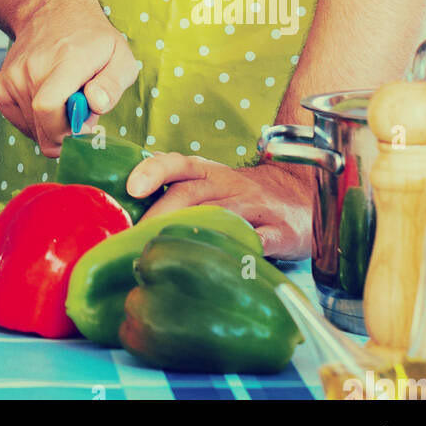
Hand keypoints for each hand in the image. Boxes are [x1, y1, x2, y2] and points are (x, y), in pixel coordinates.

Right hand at [0, 0, 138, 157]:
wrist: (53, 12)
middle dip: (65, 132)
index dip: (65, 132)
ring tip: (64, 98)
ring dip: (52, 125)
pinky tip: (48, 100)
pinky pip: (19, 122)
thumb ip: (113, 84)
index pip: (48, 107)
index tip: (83, 127)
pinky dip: (36, 121)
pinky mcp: (1, 86)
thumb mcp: (121, 57)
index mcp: (65, 60)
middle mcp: (33, 68)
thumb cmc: (91, 39)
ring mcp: (13, 77)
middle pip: (43, 128)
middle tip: (79, 111)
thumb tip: (97, 103)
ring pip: (33, 129)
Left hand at [126, 153, 312, 259]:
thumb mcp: (209, 183)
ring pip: (223, 215)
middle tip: (135, 239)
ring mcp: (256, 206)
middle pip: (191, 192)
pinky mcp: (281, 230)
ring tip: (166, 255)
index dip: (153, 170)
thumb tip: (126, 208)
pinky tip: (226, 262)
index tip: (132, 187)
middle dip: (161, 214)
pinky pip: (264, 239)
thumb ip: (174, 190)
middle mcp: (228, 184)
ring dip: (194, 233)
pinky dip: (246, 248)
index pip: (176, 163)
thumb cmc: (240, 195)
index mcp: (207, 172)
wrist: (299, 197)